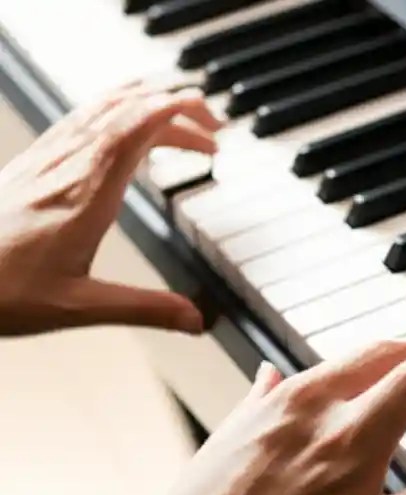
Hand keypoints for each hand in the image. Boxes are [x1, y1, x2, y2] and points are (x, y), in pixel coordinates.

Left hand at [0, 80, 220, 336]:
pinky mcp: (31, 164)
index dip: (175, 113)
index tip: (210, 122)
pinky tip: (120, 120)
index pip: (135, 130)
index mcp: (85, 196)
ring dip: (145, 102)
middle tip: (212, 127)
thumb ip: (144, 309)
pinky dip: (113, 109)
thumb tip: (195, 318)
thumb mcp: (79, 307)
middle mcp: (65, 168)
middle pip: (126, 110)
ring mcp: (45, 160)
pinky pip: (78, 118)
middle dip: (175, 106)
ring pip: (101, 107)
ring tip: (179, 113)